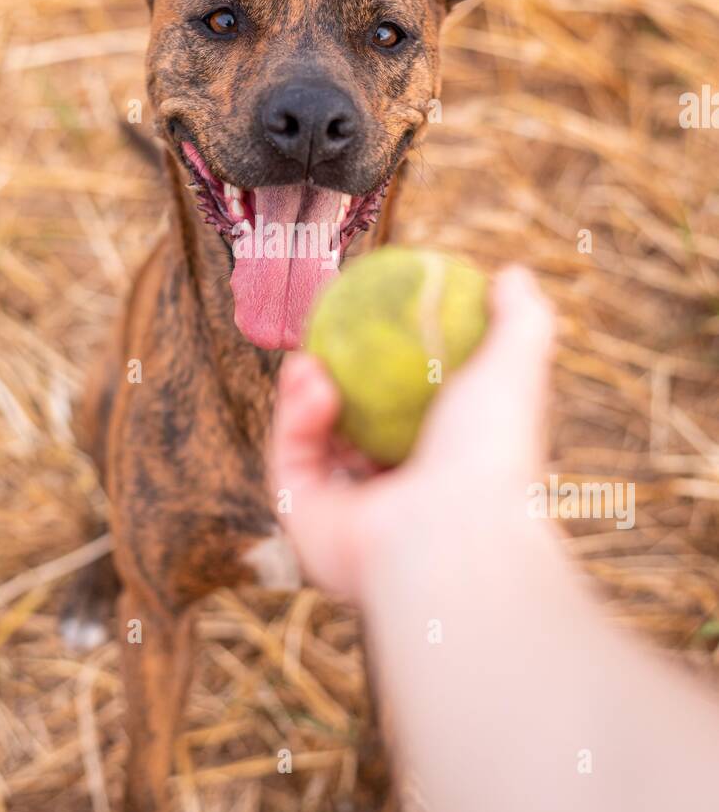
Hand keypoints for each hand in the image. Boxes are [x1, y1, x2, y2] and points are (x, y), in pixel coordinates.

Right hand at [269, 266, 554, 605]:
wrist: (452, 537)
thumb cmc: (492, 453)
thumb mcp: (515, 366)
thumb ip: (520, 318)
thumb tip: (511, 275)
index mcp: (446, 464)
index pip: (410, 408)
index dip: (387, 362)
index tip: (374, 315)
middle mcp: (399, 493)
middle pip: (353, 423)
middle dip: (333, 374)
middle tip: (324, 331)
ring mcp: (351, 512)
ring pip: (313, 440)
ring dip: (306, 390)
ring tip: (311, 359)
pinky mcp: (309, 524)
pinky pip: (291, 459)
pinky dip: (293, 417)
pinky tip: (310, 381)